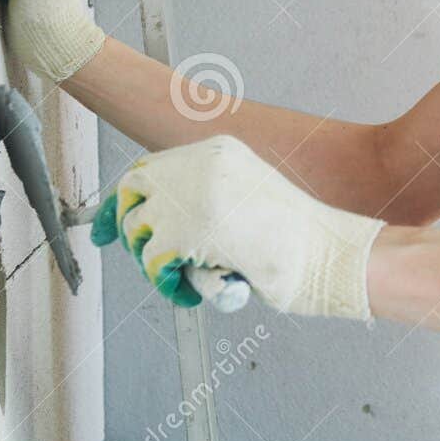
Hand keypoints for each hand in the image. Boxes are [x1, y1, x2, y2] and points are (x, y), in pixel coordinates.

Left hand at [90, 134, 384, 319]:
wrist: (332, 254)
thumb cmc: (299, 240)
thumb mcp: (246, 198)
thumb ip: (205, 199)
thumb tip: (159, 222)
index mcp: (217, 152)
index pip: (151, 166)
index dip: (125, 198)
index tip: (107, 225)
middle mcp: (201, 165)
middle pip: (133, 189)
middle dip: (125, 226)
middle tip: (138, 254)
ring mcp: (195, 196)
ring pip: (139, 229)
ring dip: (154, 261)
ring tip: (189, 275)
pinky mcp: (191, 232)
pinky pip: (153, 261)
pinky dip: (168, 284)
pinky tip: (196, 288)